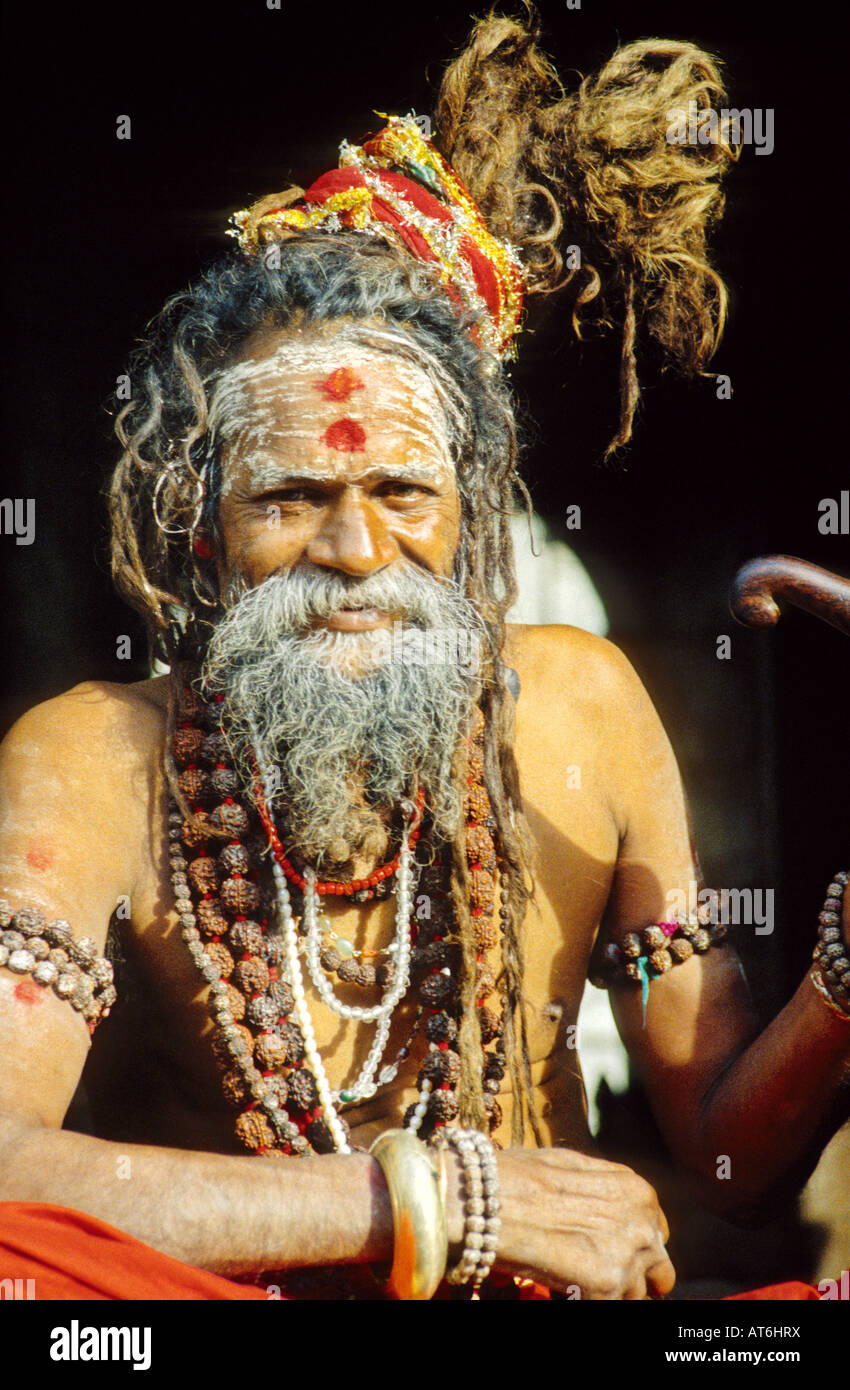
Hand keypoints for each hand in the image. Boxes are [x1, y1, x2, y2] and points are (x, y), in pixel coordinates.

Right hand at [489, 1148, 674, 1298]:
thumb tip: (607, 1208)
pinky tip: (562, 1288)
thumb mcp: (569, 1165)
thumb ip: (602, 1187)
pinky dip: (586, 1300)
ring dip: (610, 1294)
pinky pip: (611, 1306)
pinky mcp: (608, 1287)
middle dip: (632, 1278)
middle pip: (658, 1271)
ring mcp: (629, 1257)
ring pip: (637, 1297)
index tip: (610, 1257)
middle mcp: (642, 1223)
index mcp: (637, 1191)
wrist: (488, 1200)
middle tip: (597, 1279)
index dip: (633, 1249)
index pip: (655, 1234)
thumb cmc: (518, 1178)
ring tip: (574, 1280)